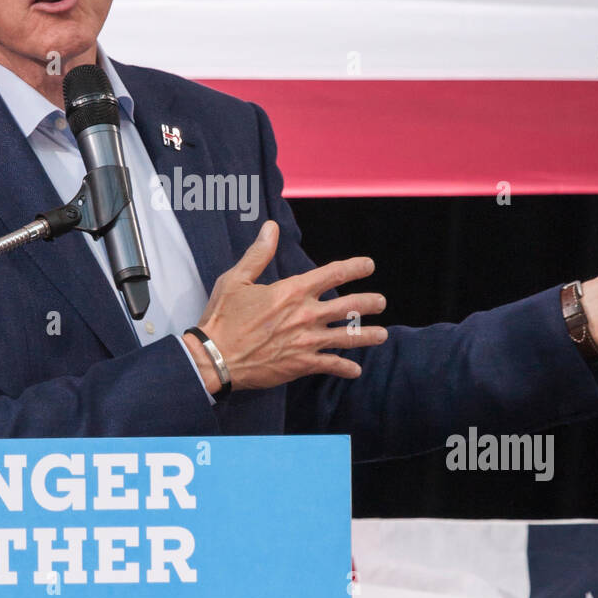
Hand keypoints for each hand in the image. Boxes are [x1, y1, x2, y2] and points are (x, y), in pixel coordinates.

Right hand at [184, 220, 388, 391]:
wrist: (215, 358)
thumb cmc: (223, 318)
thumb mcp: (236, 279)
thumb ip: (258, 254)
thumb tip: (270, 228)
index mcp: (292, 291)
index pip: (333, 274)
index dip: (354, 267)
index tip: (369, 265)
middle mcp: (305, 315)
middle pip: (349, 306)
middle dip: (369, 302)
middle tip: (381, 302)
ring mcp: (306, 342)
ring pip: (348, 337)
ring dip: (368, 335)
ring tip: (382, 335)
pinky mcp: (301, 364)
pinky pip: (331, 366)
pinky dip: (345, 368)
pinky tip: (355, 370)